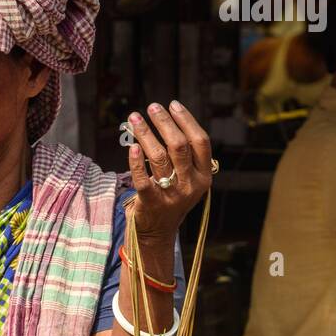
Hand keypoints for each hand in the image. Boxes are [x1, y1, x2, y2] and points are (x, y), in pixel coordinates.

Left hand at [126, 101, 213, 239]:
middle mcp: (191, 185)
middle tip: (152, 108)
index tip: (172, 104)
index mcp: (204, 176)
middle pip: (179, 145)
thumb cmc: (171, 196)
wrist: (158, 231)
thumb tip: (167, 117)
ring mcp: (172, 195)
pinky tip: (132, 146)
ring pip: (158, 157)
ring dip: (145, 134)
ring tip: (135, 119)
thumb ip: (185, 155)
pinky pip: (142, 178)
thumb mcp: (188, 178)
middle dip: (164, 122)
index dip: (186, 120)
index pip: (200, 141)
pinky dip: (136, 161)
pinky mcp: (152, 203)